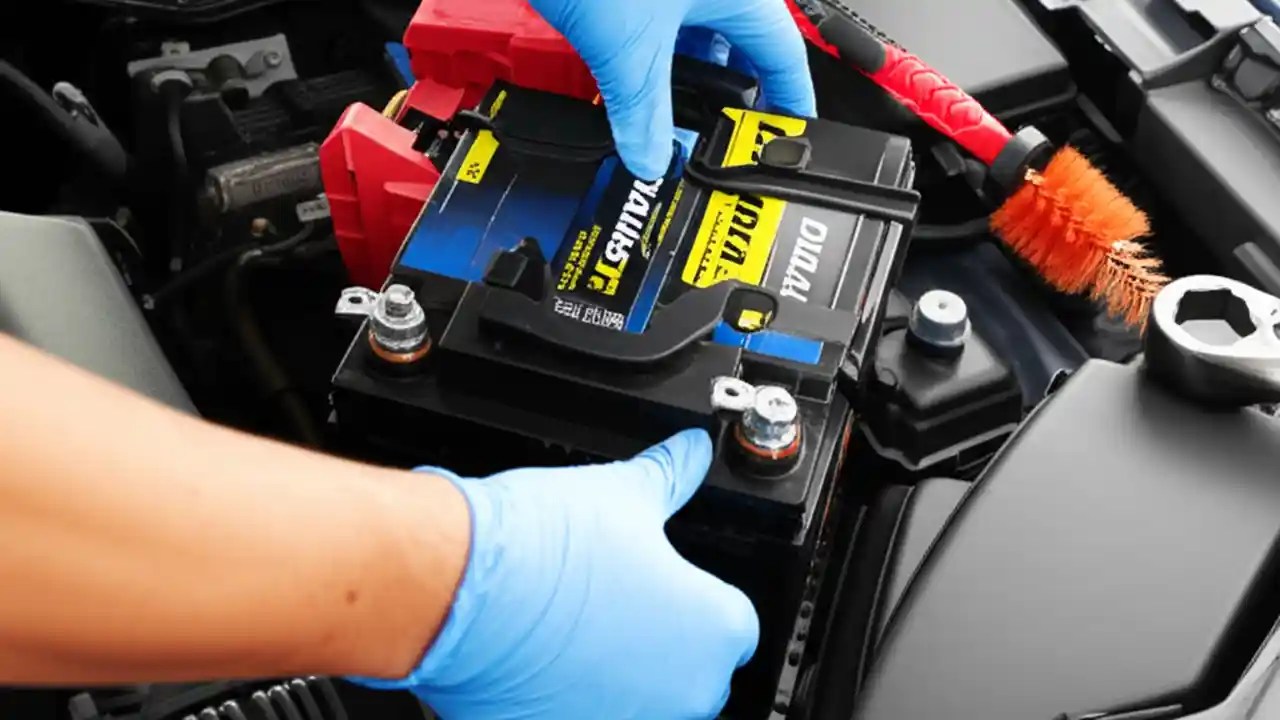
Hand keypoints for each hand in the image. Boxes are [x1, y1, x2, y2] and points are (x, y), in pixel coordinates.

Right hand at [355, 429, 758, 718]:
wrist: (458, 588)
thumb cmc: (540, 549)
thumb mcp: (623, 492)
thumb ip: (670, 476)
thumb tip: (689, 452)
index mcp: (715, 630)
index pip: (734, 625)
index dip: (693, 598)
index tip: (660, 583)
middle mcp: (687, 693)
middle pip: (693, 672)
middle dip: (659, 642)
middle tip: (612, 602)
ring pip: (643, 704)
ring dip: (619, 677)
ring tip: (574, 630)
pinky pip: (590, 719)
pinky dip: (573, 699)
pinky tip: (546, 663)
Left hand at [528, 0, 816, 179]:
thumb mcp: (628, 53)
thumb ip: (643, 115)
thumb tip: (652, 158)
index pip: (783, 54)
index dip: (791, 99)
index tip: (791, 132)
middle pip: (740, 43)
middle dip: (728, 93)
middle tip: (723, 135)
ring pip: (698, 29)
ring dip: (685, 73)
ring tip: (675, 115)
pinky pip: (662, 19)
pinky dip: (653, 51)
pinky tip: (634, 77)